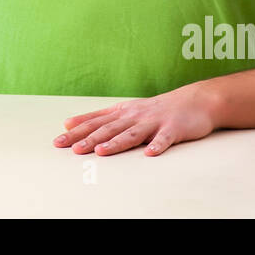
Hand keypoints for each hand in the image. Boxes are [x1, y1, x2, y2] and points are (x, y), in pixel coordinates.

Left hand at [51, 82, 219, 156]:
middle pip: (110, 129)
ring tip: (102, 152)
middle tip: (74, 150)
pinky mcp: (173, 129)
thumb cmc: (157, 109)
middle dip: (91, 139)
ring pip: (133, 134)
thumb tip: (69, 124)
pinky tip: (150, 154)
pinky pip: (165, 139)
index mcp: (122, 113)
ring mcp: (154, 122)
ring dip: (117, 143)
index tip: (59, 141)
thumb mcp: (125, 110)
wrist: (195, 101)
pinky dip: (157, 145)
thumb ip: (99, 118)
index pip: (95, 122)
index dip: (77, 132)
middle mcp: (135, 116)